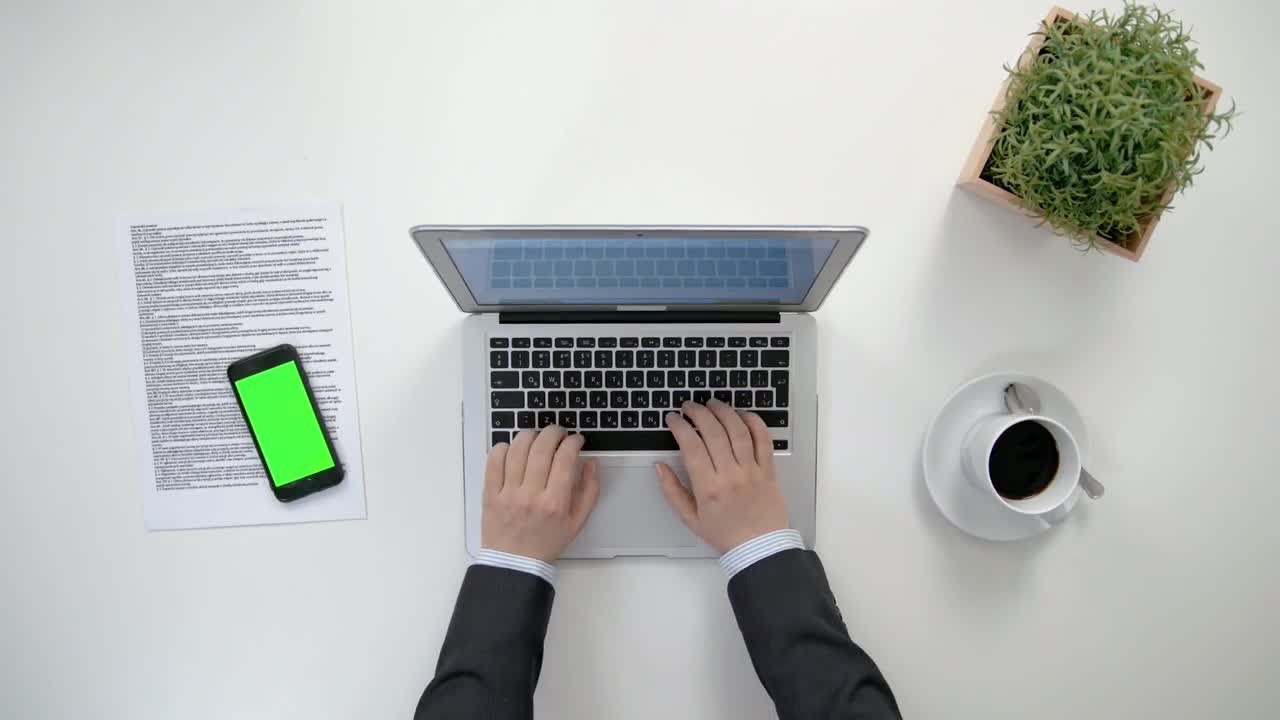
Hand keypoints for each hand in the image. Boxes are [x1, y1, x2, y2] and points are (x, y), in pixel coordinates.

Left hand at [482, 426, 600, 562]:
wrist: (515, 563)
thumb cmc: (547, 542)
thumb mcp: (577, 522)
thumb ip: (589, 491)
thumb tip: (591, 462)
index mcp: (555, 503)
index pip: (565, 459)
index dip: (573, 442)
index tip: (576, 440)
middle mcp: (531, 496)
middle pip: (541, 449)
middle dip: (553, 432)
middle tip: (557, 433)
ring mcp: (508, 494)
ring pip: (517, 450)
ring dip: (529, 436)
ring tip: (535, 437)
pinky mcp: (490, 494)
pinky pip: (494, 462)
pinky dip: (502, 448)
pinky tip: (511, 448)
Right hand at [655, 400, 788, 553]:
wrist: (760, 547)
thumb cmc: (725, 534)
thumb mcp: (690, 518)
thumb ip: (672, 491)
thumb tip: (659, 466)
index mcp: (708, 487)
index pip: (691, 446)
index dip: (679, 426)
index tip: (672, 418)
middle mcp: (730, 475)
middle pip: (714, 432)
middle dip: (698, 412)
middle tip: (689, 406)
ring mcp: (752, 470)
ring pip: (738, 431)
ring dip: (724, 411)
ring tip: (712, 403)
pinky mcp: (769, 470)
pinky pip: (764, 440)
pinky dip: (754, 422)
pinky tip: (742, 414)